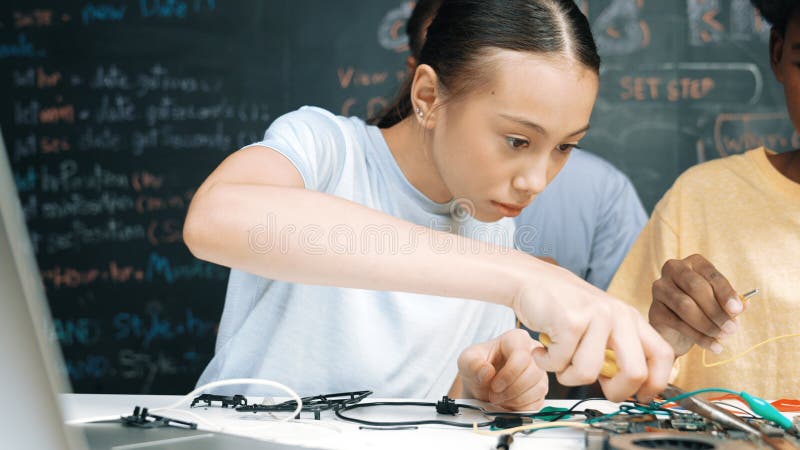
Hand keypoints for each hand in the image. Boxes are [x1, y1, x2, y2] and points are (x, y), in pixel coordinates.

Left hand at [456, 329, 547, 410]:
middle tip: (493, 396)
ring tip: (498, 399)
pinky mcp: (540, 390)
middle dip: (511, 389)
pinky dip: (521, 407)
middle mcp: (532, 353)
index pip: (522, 355)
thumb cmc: (477, 368)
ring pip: (538, 388)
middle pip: (533, 373)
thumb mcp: (466, 362)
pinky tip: (508, 403)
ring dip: (516, 399)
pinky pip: (539, 401)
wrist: (480, 387)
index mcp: (516, 339)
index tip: (494, 385)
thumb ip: (472, 364)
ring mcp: (539, 372)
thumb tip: (487, 372)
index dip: (509, 374)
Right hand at [513, 262, 673, 402]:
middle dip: (616, 392)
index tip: (640, 397)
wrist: (529, 280)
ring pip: (588, 373)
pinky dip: (545, 363)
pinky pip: (559, 363)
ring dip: (566, 376)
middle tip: (600, 390)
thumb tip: (627, 389)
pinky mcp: (570, 321)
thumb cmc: (561, 308)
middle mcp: (618, 315)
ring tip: (556, 359)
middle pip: (635, 372)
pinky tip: (541, 349)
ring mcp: (595, 317)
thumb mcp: (599, 326)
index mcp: (631, 318)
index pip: (663, 355)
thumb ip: (615, 352)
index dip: (656, 384)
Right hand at [650, 254, 742, 356]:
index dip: (725, 293)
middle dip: (716, 310)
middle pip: (696, 287)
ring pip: (685, 306)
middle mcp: (673, 270)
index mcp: (693, 263)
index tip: (737, 310)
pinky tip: (713, 346)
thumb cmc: (702, 309)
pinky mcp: (654, 310)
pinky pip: (677, 323)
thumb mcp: (720, 303)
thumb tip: (743, 306)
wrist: (677, 330)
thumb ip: (730, 303)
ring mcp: (660, 288)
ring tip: (722, 336)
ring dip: (707, 324)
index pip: (711, 274)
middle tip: (731, 328)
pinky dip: (699, 337)